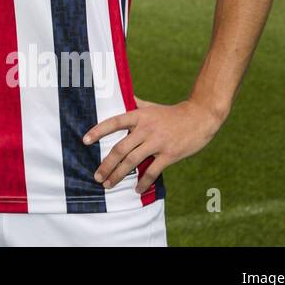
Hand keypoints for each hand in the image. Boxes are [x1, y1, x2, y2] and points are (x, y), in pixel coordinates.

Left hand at [81, 97, 223, 193]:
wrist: (199, 117)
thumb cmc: (172, 113)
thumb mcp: (151, 106)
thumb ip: (135, 103)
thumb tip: (121, 95)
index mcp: (139, 116)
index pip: (113, 122)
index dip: (98, 131)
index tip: (85, 141)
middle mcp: (145, 129)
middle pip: (120, 148)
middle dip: (106, 164)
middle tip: (97, 176)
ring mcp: (157, 142)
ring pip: (132, 161)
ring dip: (118, 175)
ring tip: (109, 184)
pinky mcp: (170, 154)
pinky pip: (153, 171)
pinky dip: (143, 182)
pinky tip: (136, 189)